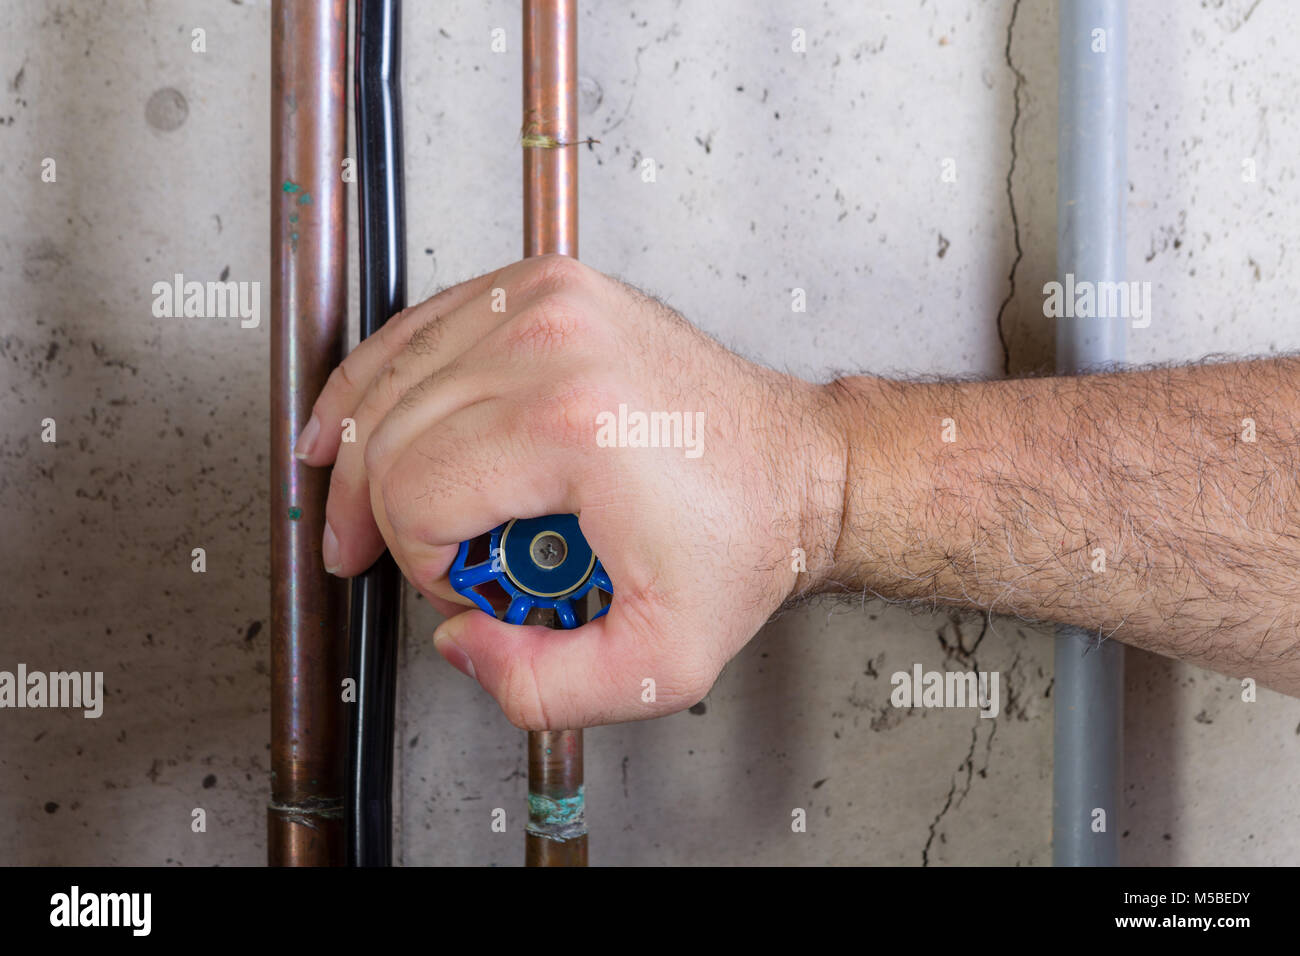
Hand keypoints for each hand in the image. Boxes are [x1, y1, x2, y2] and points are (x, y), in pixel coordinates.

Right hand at [297, 255, 846, 728]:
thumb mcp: (660, 662)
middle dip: (384, 518)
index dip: (422, 566)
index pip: (416, 496)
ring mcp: (546, 300)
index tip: (470, 589)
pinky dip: (382, 379)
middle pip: (390, 435)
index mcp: (572, 424)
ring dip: (362, 453)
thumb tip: (459, 641)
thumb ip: (544, 688)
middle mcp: (551, 342)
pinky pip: (422, 329)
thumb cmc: (741, 540)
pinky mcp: (544, 283)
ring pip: (389, 377)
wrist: (795, 468)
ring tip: (359, 507)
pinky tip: (355, 418)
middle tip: (418, 562)